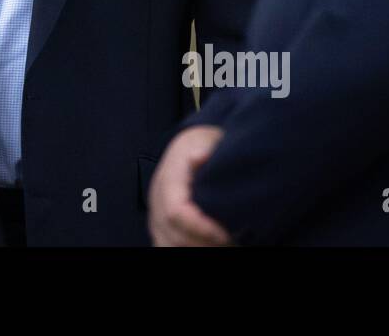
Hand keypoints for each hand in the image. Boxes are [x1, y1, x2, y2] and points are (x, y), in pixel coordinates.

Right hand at [147, 125, 231, 246]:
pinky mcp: (160, 226)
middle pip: (172, 234)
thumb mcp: (209, 139)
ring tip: (224, 243)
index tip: (225, 234)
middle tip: (232, 241)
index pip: (175, 211)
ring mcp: (156, 213)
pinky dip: (188, 247)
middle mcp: (158, 197)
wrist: (192, 146)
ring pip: (168, 243)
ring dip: (197, 247)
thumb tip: (198, 157)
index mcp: (169, 177)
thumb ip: (206, 148)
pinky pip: (166, 244)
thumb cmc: (205, 145)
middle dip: (203, 242)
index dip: (200, 227)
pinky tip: (209, 244)